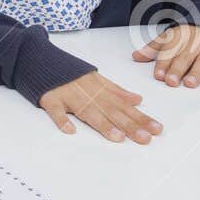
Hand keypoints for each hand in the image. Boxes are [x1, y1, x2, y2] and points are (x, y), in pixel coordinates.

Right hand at [40, 71, 162, 142]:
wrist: (43, 60)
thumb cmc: (72, 74)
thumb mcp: (98, 79)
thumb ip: (118, 91)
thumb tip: (138, 100)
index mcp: (101, 90)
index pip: (124, 106)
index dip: (141, 118)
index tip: (156, 130)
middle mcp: (89, 94)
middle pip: (111, 111)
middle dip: (129, 125)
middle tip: (144, 138)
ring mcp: (70, 97)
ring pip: (88, 112)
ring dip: (103, 124)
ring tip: (117, 137)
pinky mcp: (51, 99)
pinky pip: (56, 111)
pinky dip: (62, 120)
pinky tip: (70, 130)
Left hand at [131, 25, 199, 86]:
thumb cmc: (191, 38)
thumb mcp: (172, 38)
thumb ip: (154, 48)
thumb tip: (136, 56)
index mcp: (180, 36)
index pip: (170, 50)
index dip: (163, 63)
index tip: (158, 75)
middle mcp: (196, 42)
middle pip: (185, 56)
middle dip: (177, 69)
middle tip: (171, 82)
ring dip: (196, 73)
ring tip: (189, 83)